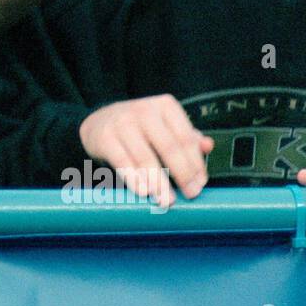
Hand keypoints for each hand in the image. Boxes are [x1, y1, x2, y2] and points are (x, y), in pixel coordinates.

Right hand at [79, 94, 214, 207]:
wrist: (98, 121)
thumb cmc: (140, 128)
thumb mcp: (165, 126)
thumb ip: (188, 137)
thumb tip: (208, 146)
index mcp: (165, 106)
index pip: (186, 137)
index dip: (196, 163)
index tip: (200, 183)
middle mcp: (144, 110)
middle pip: (169, 147)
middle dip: (182, 174)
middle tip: (190, 194)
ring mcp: (122, 122)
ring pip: (145, 157)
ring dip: (159, 182)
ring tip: (167, 200)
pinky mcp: (104, 137)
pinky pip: (122, 161)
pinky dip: (134, 178)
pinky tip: (143, 192)